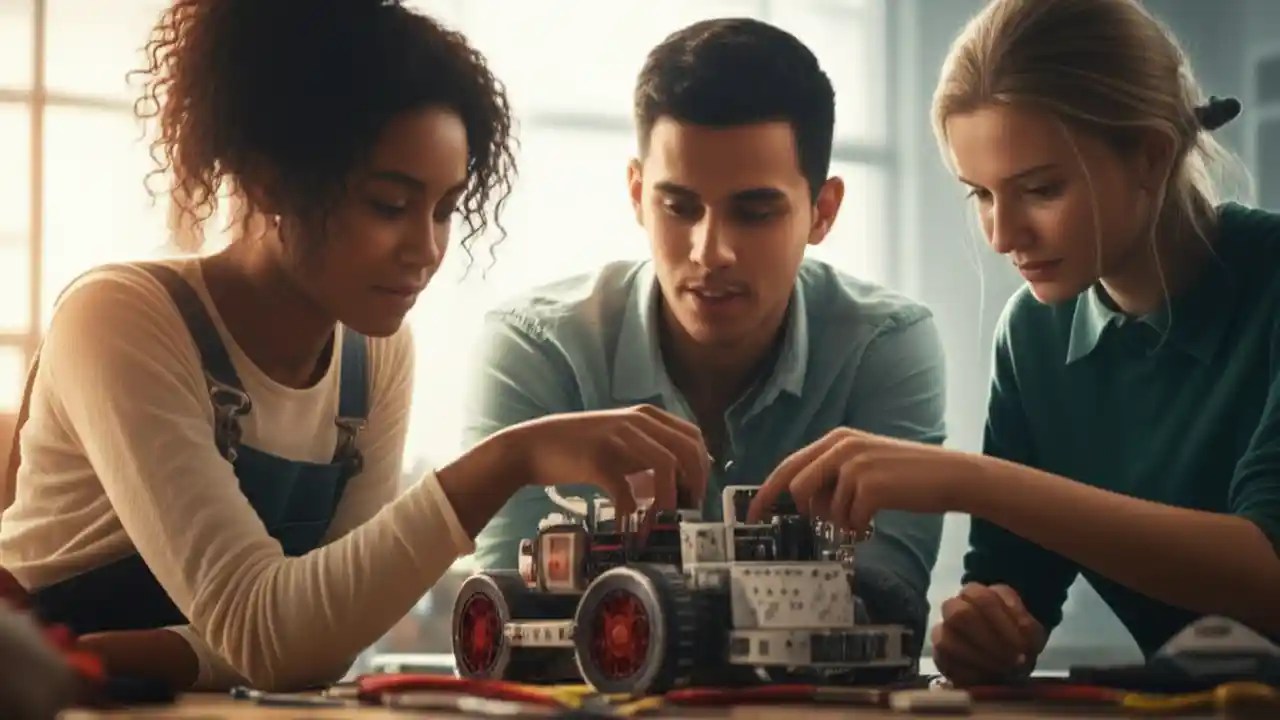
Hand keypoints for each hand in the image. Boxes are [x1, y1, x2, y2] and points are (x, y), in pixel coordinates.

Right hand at [438, 405, 709, 536]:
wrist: (529, 446)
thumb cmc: (576, 448)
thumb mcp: (618, 438)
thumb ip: (646, 448)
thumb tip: (682, 477)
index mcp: (645, 415)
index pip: (693, 436)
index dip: (703, 467)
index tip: (696, 494)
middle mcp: (636, 421)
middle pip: (687, 452)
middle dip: (695, 486)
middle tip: (686, 513)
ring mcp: (618, 438)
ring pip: (665, 469)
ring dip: (669, 502)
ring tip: (660, 524)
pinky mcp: (598, 459)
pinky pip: (629, 491)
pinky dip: (634, 515)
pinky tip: (629, 530)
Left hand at [746, 427, 981, 531]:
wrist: (950, 476)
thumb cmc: (907, 475)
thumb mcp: (864, 463)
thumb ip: (833, 475)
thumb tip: (805, 503)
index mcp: (837, 439)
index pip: (789, 466)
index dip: (766, 492)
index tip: (751, 514)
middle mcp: (842, 446)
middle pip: (799, 487)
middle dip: (808, 511)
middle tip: (825, 522)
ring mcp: (855, 464)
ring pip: (824, 507)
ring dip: (841, 520)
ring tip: (864, 517)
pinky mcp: (870, 485)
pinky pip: (849, 519)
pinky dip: (859, 527)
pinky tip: (874, 522)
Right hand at [931, 583, 1045, 686]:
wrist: (1007, 660)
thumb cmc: (1017, 640)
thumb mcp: (1031, 632)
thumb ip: (1027, 631)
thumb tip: (1018, 646)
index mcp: (979, 594)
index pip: (983, 599)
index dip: (1001, 622)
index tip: (1022, 646)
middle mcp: (955, 606)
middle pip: (958, 613)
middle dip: (986, 640)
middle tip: (1009, 660)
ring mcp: (943, 630)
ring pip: (945, 638)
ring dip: (977, 657)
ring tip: (1000, 670)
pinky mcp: (938, 655)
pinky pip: (944, 661)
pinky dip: (968, 671)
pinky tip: (987, 678)